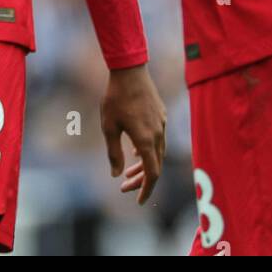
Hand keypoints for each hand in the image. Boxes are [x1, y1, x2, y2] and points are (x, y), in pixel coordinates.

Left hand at [101, 64, 165, 204]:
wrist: (130, 71)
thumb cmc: (115, 98)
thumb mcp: (109, 126)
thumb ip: (113, 152)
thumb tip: (115, 175)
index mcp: (146, 140)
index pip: (152, 173)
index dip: (146, 189)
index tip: (138, 200)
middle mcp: (158, 135)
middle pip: (155, 165)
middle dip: (140, 180)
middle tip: (124, 188)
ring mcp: (162, 125)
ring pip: (157, 153)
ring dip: (143, 165)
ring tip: (127, 173)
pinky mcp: (161, 116)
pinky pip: (157, 140)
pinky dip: (147, 150)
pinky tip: (135, 151)